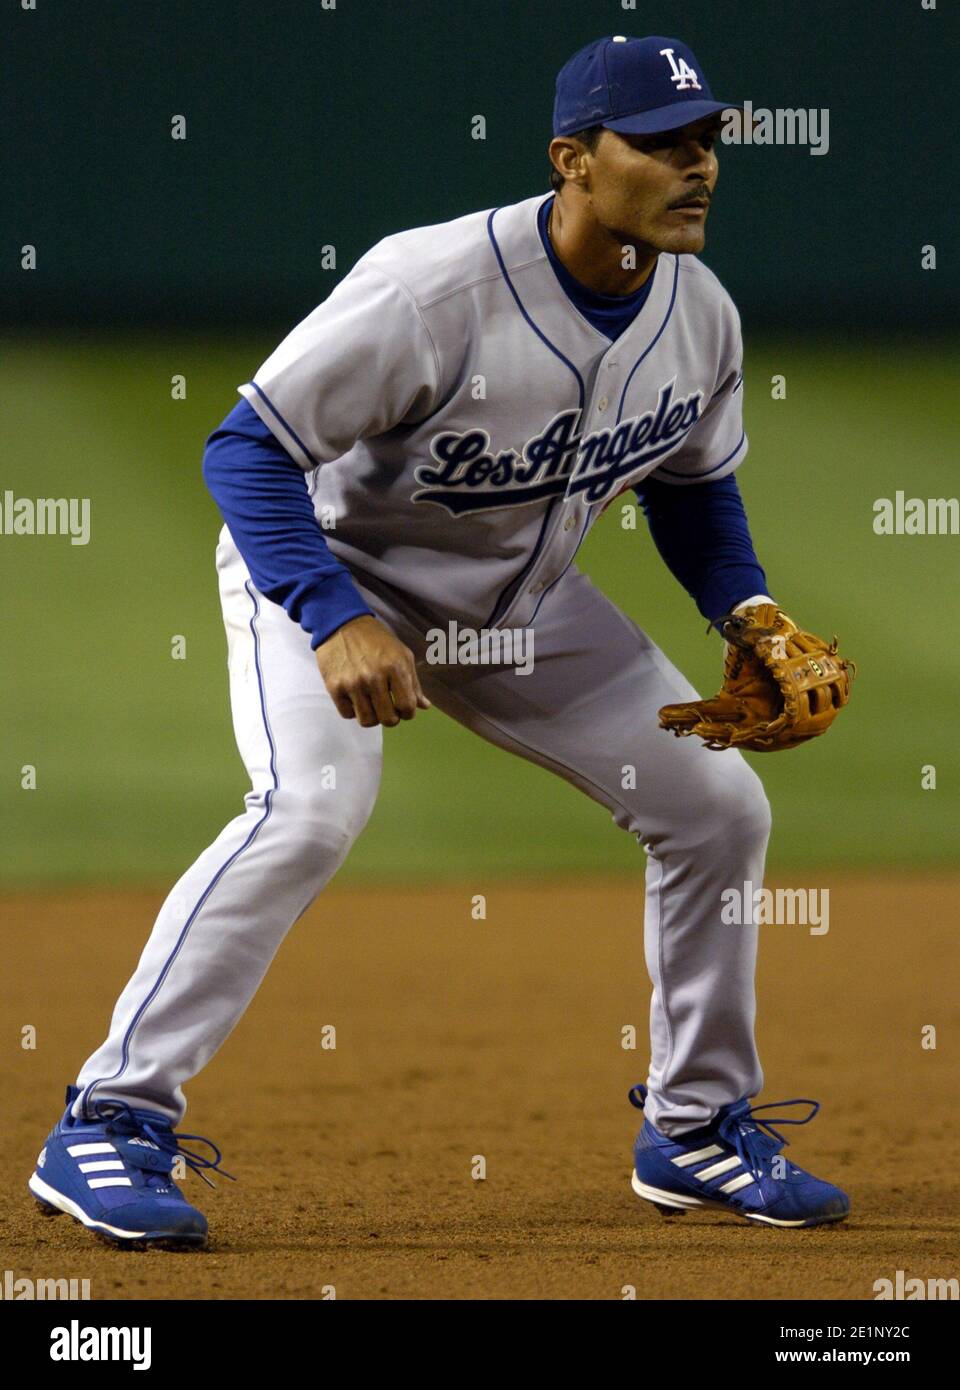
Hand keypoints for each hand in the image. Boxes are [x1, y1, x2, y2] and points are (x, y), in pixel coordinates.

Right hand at [315, 615, 430, 727]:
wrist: (341, 624)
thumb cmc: (376, 639)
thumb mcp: (401, 654)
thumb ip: (413, 682)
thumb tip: (424, 706)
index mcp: (395, 667)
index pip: (407, 706)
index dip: (408, 713)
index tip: (403, 709)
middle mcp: (374, 677)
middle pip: (387, 719)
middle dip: (391, 718)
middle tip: (388, 710)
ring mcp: (352, 683)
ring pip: (367, 721)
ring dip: (373, 717)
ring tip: (372, 706)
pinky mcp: (334, 687)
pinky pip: (347, 714)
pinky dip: (353, 711)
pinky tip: (357, 698)